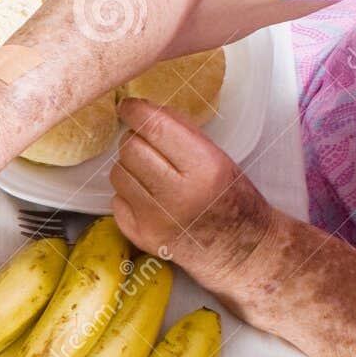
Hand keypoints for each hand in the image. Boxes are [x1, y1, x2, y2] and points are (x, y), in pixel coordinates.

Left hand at [110, 99, 272, 285]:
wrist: (239, 250)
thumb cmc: (231, 199)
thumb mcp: (219, 158)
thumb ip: (184, 135)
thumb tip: (145, 112)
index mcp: (204, 168)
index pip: (155, 128)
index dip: (135, 112)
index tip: (127, 106)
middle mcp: (178, 194)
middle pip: (131, 149)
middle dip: (134, 139)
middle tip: (146, 143)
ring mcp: (155, 219)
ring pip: (118, 173)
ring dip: (128, 166)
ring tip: (150, 171)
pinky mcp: (141, 236)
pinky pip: (116, 200)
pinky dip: (127, 193)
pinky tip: (148, 196)